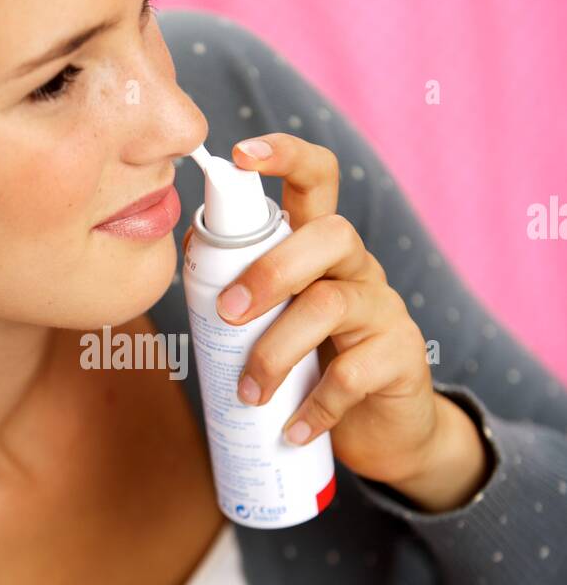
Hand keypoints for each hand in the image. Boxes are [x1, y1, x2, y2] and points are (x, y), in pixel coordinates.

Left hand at [184, 133, 441, 489]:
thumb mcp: (277, 321)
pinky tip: (292, 428)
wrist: (381, 430)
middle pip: (329, 235)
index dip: (285, 155)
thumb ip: (244, 291)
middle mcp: (357, 268)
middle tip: (227, 314)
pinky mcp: (401, 359)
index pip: (317, 178)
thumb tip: (184, 259)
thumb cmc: (313, 365)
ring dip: (277, 351)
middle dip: (271, 270)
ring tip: (249, 392)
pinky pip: (354, 374)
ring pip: (332, 305)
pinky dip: (314, 407)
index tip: (238, 154)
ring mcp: (384, 311)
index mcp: (322, 248)